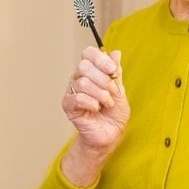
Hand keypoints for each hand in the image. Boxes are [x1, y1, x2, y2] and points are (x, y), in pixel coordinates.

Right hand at [60, 47, 129, 185]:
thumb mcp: (120, 90)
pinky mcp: (68, 106)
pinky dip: (92, 103)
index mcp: (91, 72)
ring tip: (107, 103)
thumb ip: (116, 72)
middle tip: (113, 91)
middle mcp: (79, 79)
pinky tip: (96, 109)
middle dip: (103, 79)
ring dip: (101, 94)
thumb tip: (116, 53)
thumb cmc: (114, 114)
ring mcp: (72, 92)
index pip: (88, 53)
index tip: (112, 69)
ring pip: (83, 83)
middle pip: (84, 66)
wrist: (110, 135)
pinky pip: (78, 98)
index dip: (101, 59)